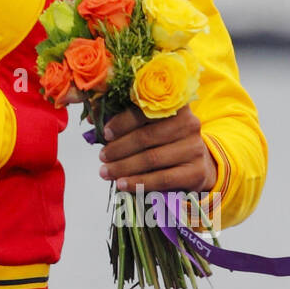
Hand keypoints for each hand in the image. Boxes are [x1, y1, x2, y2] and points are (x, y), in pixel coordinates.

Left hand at [98, 104, 217, 194]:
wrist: (197, 162)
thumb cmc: (165, 139)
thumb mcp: (149, 124)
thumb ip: (123, 119)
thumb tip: (91, 119)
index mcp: (175, 104)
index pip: (145, 110)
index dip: (122, 121)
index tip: (105, 133)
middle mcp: (189, 123)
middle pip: (146, 136)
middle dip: (119, 148)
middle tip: (102, 156)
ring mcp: (195, 148)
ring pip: (152, 158)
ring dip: (124, 167)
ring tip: (106, 172)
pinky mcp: (196, 172)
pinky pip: (163, 179)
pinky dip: (139, 182)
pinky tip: (123, 184)